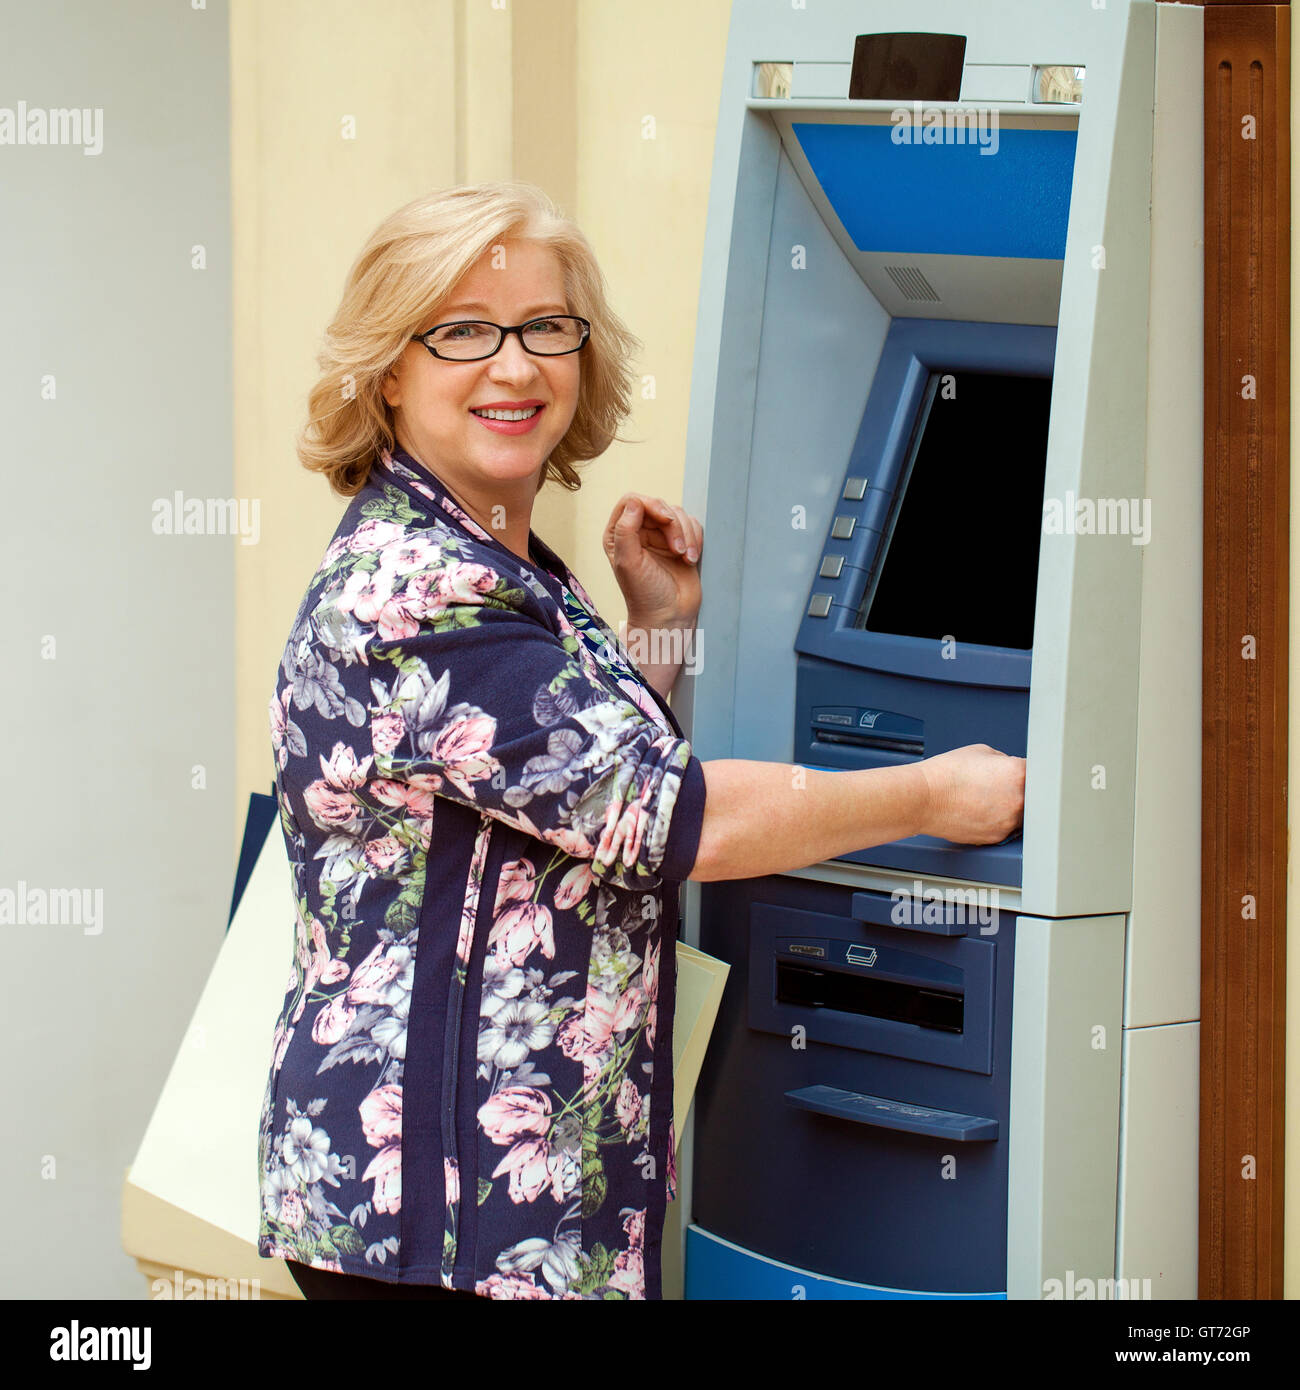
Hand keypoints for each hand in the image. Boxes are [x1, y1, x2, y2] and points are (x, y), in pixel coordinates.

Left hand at [603, 493, 702, 626]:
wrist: (670, 617)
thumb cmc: (645, 595)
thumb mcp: (628, 563)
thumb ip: (625, 530)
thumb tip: (634, 501)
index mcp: (619, 535)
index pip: (633, 501)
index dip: (651, 505)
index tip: (666, 520)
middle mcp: (639, 532)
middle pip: (659, 505)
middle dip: (673, 525)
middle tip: (678, 550)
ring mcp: (661, 537)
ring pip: (678, 514)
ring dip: (687, 535)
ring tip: (686, 558)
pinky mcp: (681, 542)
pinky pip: (692, 525)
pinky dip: (696, 539)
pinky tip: (691, 559)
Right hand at [917, 744, 1025, 844]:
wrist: (924, 798)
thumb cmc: (945, 774)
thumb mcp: (980, 751)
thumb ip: (1003, 760)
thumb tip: (1008, 769)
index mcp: (1018, 773)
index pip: (1037, 771)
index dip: (1025, 770)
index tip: (1017, 772)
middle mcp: (1019, 799)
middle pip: (1032, 796)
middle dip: (1019, 790)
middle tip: (997, 785)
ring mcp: (1009, 821)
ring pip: (1020, 814)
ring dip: (1008, 807)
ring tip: (984, 798)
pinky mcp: (996, 837)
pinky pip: (1004, 828)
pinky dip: (995, 821)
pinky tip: (978, 810)